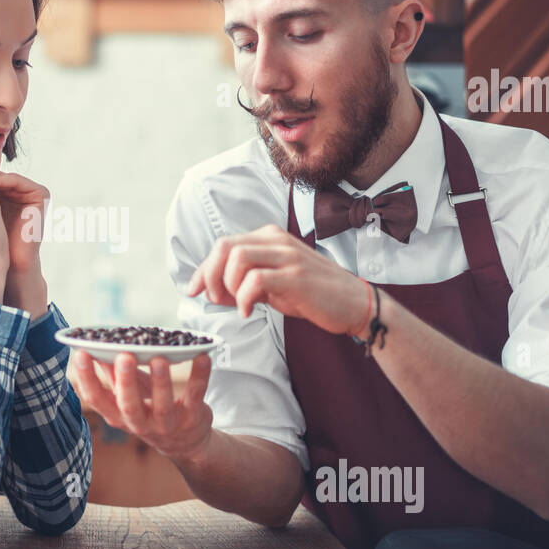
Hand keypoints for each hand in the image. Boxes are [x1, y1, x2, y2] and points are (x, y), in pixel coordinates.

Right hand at [70, 351, 213, 464]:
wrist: (186, 444)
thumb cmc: (152, 412)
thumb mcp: (130, 397)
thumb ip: (115, 375)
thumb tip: (96, 348)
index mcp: (119, 416)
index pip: (96, 399)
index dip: (86, 378)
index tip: (81, 354)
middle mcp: (140, 424)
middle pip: (128, 405)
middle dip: (125, 381)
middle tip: (123, 357)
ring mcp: (167, 424)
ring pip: (162, 405)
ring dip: (160, 382)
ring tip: (159, 359)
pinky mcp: (192, 418)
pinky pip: (195, 396)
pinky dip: (199, 376)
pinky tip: (202, 357)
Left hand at [186, 223, 371, 337]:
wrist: (354, 304)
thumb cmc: (312, 294)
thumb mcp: (274, 282)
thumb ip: (245, 279)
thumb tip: (210, 288)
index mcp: (269, 237)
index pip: (224, 244)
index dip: (203, 268)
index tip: (194, 290)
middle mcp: (277, 240)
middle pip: (225, 246)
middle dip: (210, 275)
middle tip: (214, 299)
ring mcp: (288, 256)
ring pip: (238, 258)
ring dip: (227, 286)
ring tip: (236, 305)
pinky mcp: (296, 276)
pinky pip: (256, 280)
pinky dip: (244, 298)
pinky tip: (249, 312)